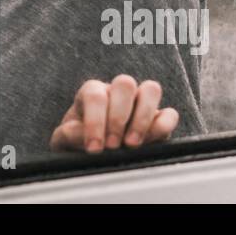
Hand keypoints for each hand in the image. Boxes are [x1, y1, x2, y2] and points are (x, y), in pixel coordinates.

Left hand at [49, 75, 178, 152]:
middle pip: (125, 83)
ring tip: (132, 144)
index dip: (95, 121)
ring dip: (143, 118)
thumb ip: (68, 135)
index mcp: (92, 92)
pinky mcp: (158, 119)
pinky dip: (163, 126)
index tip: (94, 148)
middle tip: (113, 145)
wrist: (92, 151)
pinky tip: (151, 143)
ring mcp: (140, 103)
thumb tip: (79, 131)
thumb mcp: (65, 140)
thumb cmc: (77, 141)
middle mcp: (117, 92)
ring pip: (151, 89)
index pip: (95, 95)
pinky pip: (170, 113)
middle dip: (119, 117)